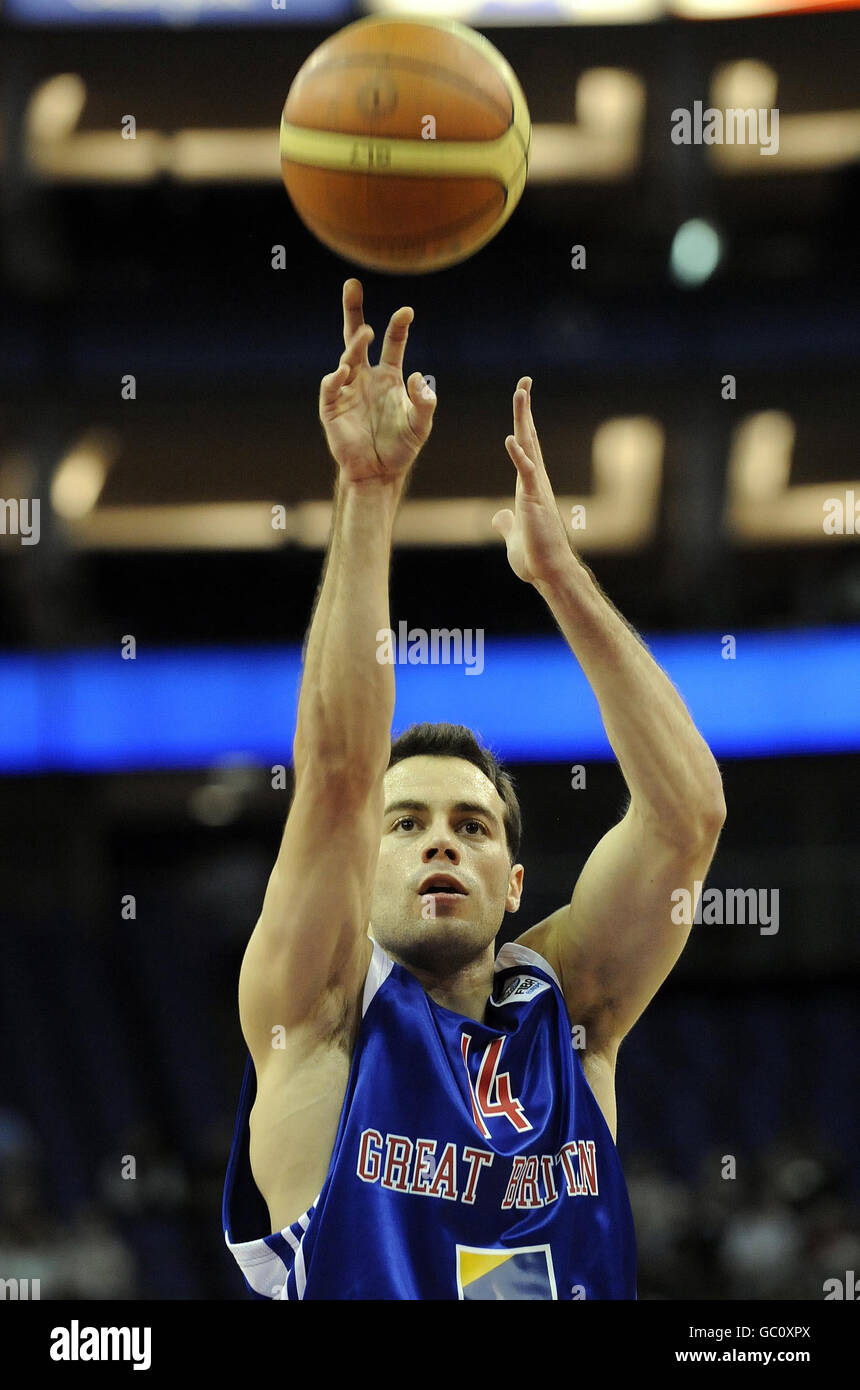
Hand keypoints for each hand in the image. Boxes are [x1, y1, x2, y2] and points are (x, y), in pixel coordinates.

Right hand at [319, 279, 436, 484]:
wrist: (379, 473)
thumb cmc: (400, 448)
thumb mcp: (421, 426)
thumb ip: (425, 403)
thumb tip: (420, 377)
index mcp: (388, 377)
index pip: (392, 343)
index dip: (398, 326)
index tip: (406, 311)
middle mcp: (366, 377)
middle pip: (357, 338)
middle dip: (354, 311)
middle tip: (352, 284)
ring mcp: (348, 390)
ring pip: (346, 358)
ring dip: (354, 345)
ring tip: (365, 334)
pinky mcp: (332, 407)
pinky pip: (331, 386)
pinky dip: (336, 376)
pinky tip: (345, 370)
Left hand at [492, 378, 573, 585]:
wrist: (548, 573)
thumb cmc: (535, 556)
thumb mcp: (513, 535)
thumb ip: (506, 523)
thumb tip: (498, 516)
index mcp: (528, 486)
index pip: (525, 446)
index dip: (523, 422)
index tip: (522, 398)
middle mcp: (535, 481)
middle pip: (530, 437)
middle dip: (525, 409)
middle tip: (524, 382)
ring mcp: (536, 489)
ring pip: (529, 446)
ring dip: (524, 419)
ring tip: (521, 394)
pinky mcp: (535, 501)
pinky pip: (527, 474)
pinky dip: (518, 456)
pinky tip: (510, 439)